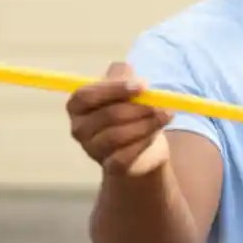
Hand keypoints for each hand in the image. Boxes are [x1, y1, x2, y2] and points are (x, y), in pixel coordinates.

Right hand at [66, 62, 172, 177]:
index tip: (143, 86)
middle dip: (138, 108)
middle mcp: (79, 128)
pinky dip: (144, 142)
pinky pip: (125, 156)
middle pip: (108, 116)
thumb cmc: (129, 108)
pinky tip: (155, 134)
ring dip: (145, 124)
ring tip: (164, 116)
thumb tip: (137, 82)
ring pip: (117, 136)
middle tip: (161, 104)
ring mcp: (92, 150)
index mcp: (77, 105)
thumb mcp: (126, 84)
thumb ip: (125, 74)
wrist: (142, 144)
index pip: (87, 96)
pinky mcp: (109, 167)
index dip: (114, 89)